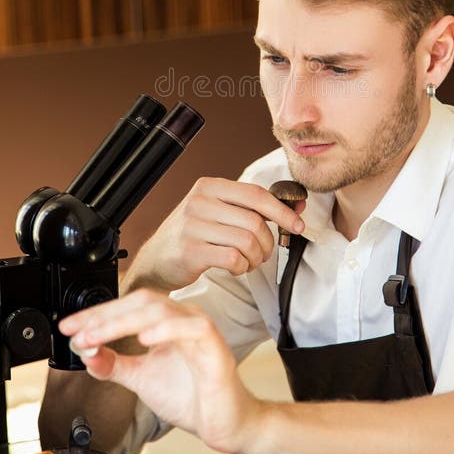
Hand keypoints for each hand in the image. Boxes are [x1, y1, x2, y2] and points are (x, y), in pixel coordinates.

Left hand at [60, 289, 262, 453]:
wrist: (223, 424)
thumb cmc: (190, 396)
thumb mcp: (141, 378)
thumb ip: (114, 365)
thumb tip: (86, 352)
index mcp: (168, 320)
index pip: (128, 306)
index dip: (97, 315)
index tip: (69, 327)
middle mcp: (184, 317)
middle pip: (141, 302)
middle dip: (105, 316)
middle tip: (78, 332)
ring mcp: (200, 328)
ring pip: (160, 310)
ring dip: (123, 322)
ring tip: (97, 337)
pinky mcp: (215, 346)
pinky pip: (192, 328)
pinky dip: (165, 329)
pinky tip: (143, 339)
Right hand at [131, 177, 305, 291]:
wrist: (155, 260)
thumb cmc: (194, 235)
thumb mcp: (217, 211)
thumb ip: (251, 208)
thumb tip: (297, 206)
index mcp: (209, 186)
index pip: (256, 194)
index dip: (282, 211)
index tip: (298, 226)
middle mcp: (199, 201)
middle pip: (254, 221)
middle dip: (267, 243)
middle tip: (263, 254)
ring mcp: (192, 226)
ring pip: (246, 241)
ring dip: (255, 257)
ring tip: (249, 262)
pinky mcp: (189, 251)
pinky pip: (233, 258)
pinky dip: (242, 267)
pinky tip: (235, 267)